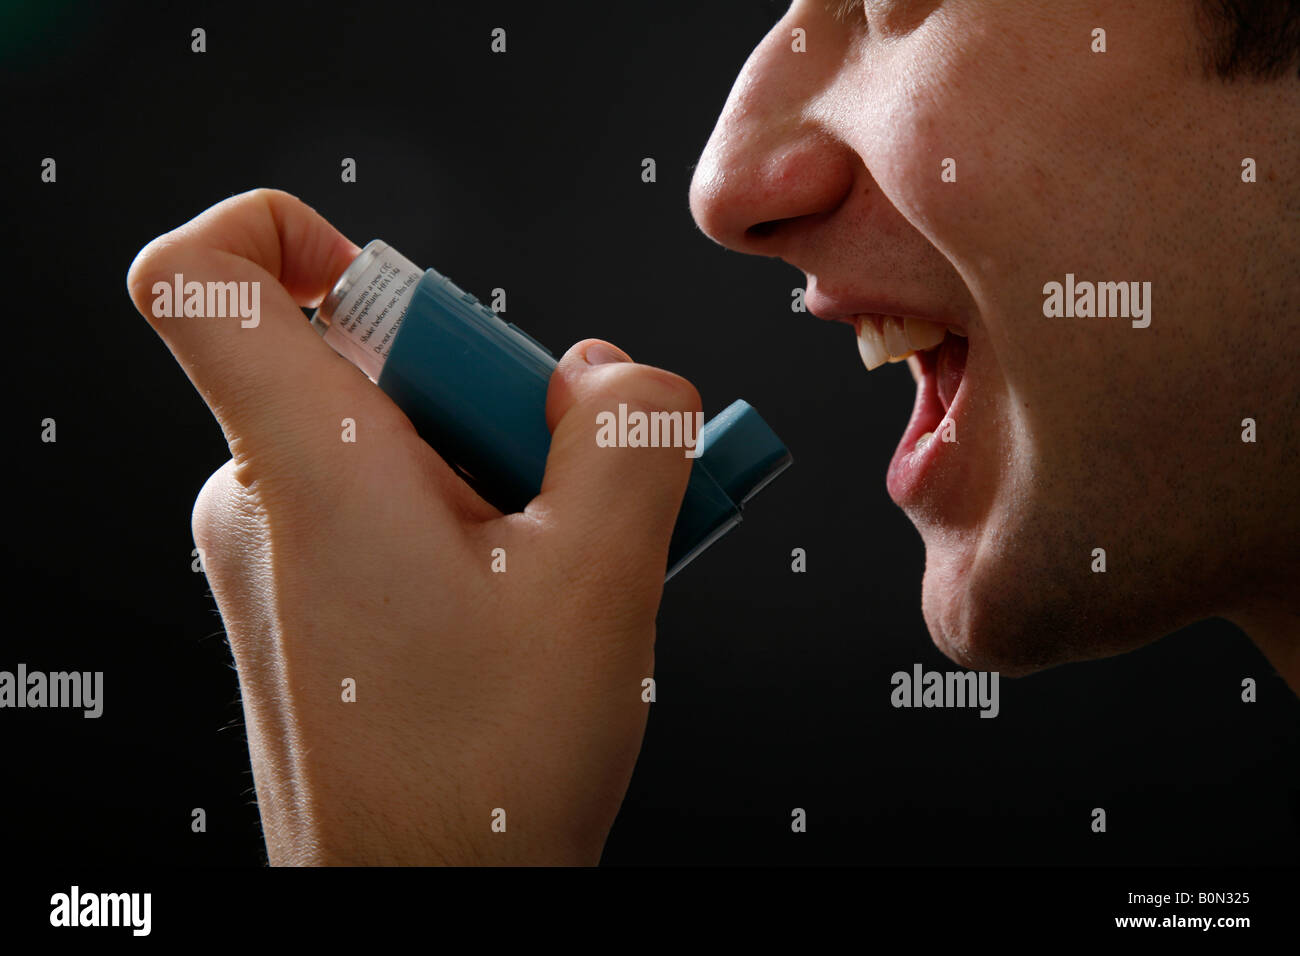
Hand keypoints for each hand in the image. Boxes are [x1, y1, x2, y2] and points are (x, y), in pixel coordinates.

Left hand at [126, 189, 699, 864]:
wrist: (424, 910)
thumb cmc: (478, 782)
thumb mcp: (604, 581)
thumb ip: (633, 432)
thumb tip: (617, 376)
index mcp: (309, 470)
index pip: (203, 277)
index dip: (283, 228)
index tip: (391, 283)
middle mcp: (267, 503)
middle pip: (365, 355)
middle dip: (496, 397)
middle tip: (570, 497)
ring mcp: (284, 558)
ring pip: (401, 438)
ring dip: (510, 475)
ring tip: (571, 571)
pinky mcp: (312, 601)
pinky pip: (397, 505)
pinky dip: (485, 525)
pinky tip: (540, 603)